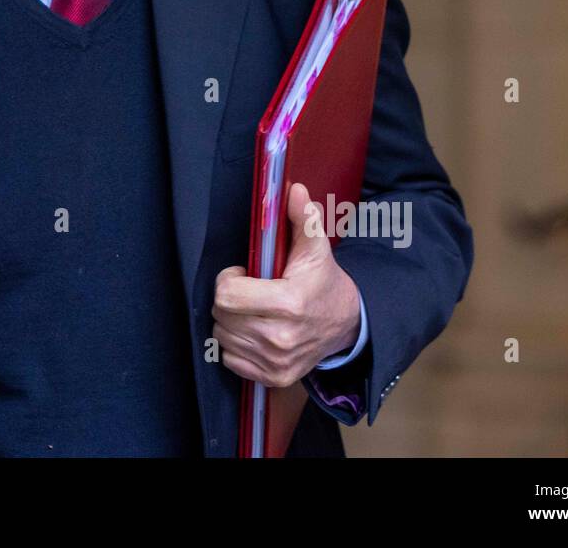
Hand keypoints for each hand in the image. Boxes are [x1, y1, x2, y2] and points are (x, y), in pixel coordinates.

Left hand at [212, 180, 361, 387]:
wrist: (347, 327)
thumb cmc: (323, 284)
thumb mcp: (316, 249)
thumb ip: (303, 219)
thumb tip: (294, 190)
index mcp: (288, 304)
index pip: (226, 295)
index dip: (230, 279)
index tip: (245, 274)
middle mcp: (280, 338)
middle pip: (221, 315)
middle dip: (229, 298)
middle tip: (249, 291)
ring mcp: (276, 362)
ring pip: (222, 336)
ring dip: (231, 321)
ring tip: (254, 310)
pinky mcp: (272, 377)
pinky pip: (230, 359)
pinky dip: (237, 344)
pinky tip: (255, 330)